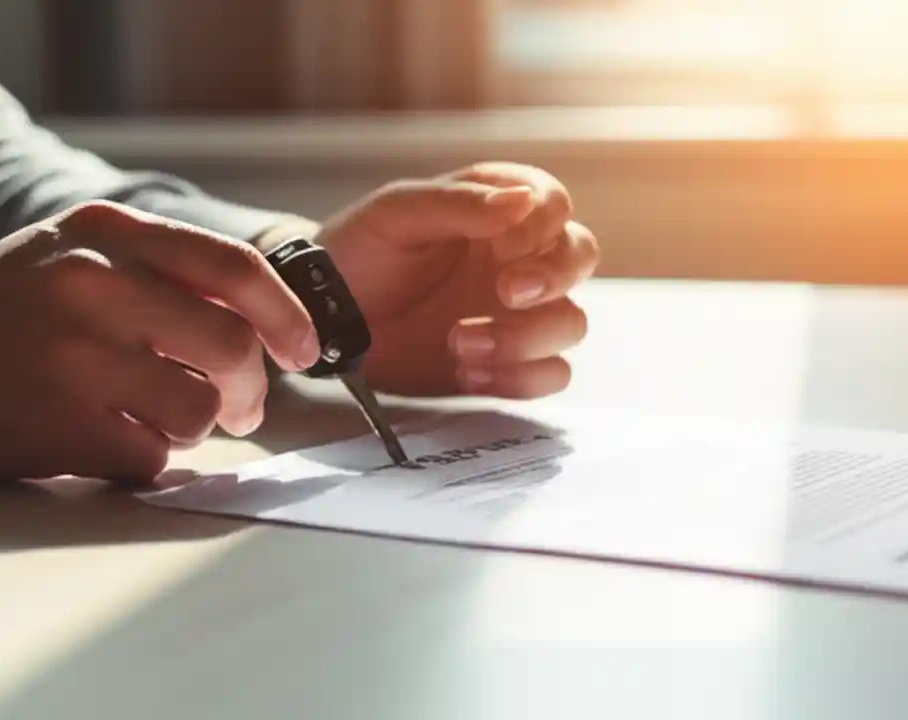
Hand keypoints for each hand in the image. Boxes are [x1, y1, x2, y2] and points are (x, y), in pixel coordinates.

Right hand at [0, 202, 317, 481]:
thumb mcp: (72, 256)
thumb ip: (161, 273)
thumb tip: (265, 321)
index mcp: (105, 230)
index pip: (234, 266)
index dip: (288, 315)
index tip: (305, 351)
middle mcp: (93, 280)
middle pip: (233, 344)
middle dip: (249, 388)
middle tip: (237, 408)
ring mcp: (74, 352)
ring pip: (202, 407)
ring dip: (196, 428)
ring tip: (155, 420)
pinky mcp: (58, 422)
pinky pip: (153, 455)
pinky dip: (146, 460)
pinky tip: (108, 442)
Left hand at [311, 163, 599, 396]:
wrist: (327, 320)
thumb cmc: (358, 253)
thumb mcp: (395, 215)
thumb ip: (457, 202)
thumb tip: (523, 200)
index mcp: (495, 211)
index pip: (552, 202)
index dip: (542, 223)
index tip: (507, 245)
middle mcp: (518, 259)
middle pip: (580, 257)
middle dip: (554, 277)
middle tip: (507, 292)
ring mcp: (518, 315)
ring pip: (570, 322)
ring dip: (526, 337)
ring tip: (459, 343)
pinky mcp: (508, 363)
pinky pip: (549, 375)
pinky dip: (518, 377)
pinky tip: (468, 371)